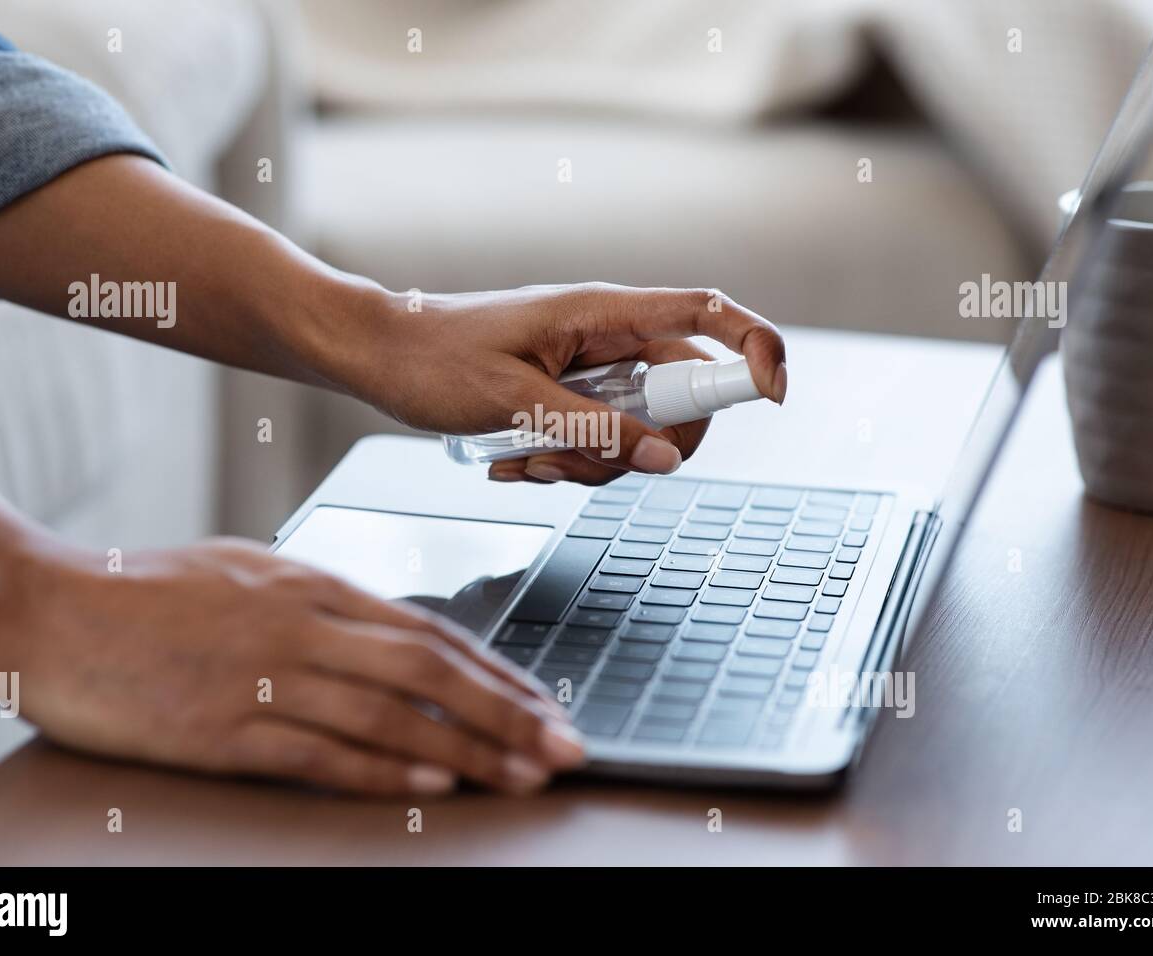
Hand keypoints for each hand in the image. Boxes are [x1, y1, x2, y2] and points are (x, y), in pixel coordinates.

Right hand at [0, 538, 584, 795]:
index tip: (543, 703)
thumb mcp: (249, 572)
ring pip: (392, 714)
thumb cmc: (147, 590)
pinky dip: (384, 768)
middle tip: (564, 747)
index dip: (497, 672)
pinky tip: (433, 782)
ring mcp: (265, 675)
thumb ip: (319, 601)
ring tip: (522, 776)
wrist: (48, 605)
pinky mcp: (223, 727)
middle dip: (510, 712)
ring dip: (468, 748)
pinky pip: (321, 751)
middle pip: (431, 671)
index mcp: (312, 584)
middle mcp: (303, 625)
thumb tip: (386, 631)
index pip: (429, 631)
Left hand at [348, 283, 786, 484]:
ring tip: (527, 462)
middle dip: (647, 446)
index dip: (755, 346)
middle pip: (682, 396)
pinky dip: (568, 464)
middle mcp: (609, 339)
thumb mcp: (515, 401)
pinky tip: (513, 463)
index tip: (772, 394)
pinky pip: (600, 442)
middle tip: (581, 463)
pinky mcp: (571, 399)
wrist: (380, 356)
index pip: (709, 313)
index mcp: (604, 314)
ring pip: (639, 432)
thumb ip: (595, 430)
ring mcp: (591, 372)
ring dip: (594, 465)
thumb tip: (666, 458)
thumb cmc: (434, 359)